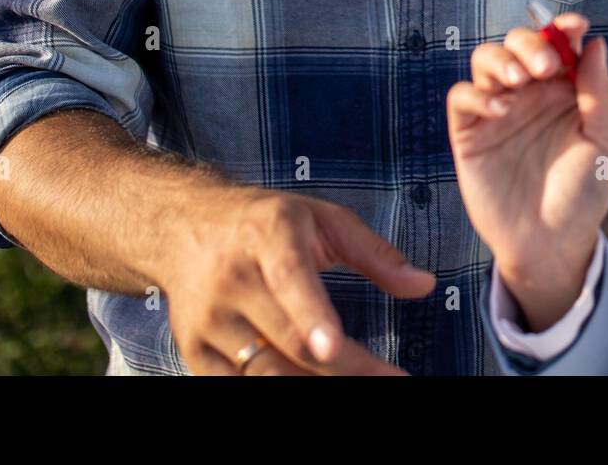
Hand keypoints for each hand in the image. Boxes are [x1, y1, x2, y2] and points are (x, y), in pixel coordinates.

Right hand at [158, 188, 435, 374]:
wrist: (183, 226)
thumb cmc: (264, 221)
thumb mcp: (322, 217)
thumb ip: (375, 252)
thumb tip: (424, 285)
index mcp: (268, 236)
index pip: (290, 279)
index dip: (313, 316)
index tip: (334, 347)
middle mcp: (233, 280)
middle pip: (289, 341)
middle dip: (345, 370)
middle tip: (390, 380)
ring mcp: (210, 321)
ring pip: (267, 375)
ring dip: (317, 388)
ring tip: (360, 383)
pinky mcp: (195, 353)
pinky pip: (240, 388)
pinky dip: (280, 391)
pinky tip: (313, 386)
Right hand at [446, 13, 607, 327]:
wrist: (551, 244)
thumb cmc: (583, 194)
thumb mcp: (605, 141)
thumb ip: (599, 92)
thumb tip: (594, 43)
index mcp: (564, 89)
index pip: (558, 43)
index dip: (562, 27)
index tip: (573, 26)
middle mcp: (529, 92)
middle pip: (517, 42)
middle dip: (530, 43)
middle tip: (546, 67)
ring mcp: (497, 109)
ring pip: (485, 58)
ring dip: (501, 59)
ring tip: (519, 82)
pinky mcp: (470, 132)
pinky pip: (461, 95)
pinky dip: (477, 93)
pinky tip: (499, 109)